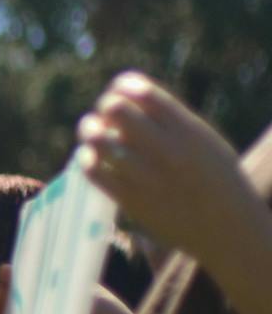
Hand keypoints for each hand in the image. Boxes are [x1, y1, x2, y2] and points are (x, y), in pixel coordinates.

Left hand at [77, 71, 251, 260]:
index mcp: (187, 130)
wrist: (227, 228)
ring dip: (89, 130)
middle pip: (116, 109)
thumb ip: (170, 118)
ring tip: (93, 132)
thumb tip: (125, 96)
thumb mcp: (203, 140)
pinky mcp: (130, 199)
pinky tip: (92, 158)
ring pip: (98, 139)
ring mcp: (146, 175)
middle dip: (105, 106)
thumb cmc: (215, 178)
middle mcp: (166, 150)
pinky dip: (86, 159)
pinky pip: (93, 170)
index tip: (120, 92)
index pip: (142, 92)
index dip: (123, 85)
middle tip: (107, 116)